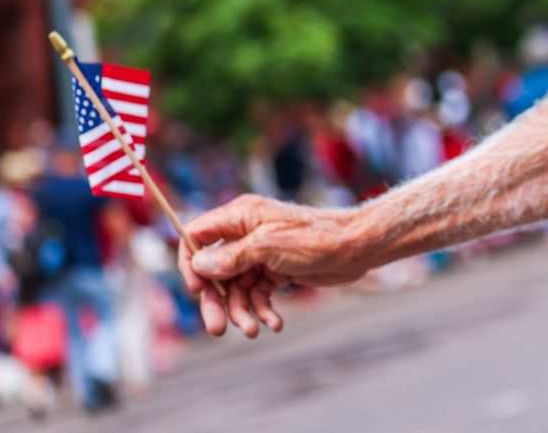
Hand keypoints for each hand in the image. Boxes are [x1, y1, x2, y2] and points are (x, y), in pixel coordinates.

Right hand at [177, 195, 369, 338]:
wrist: (356, 247)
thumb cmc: (316, 238)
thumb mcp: (270, 246)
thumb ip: (233, 256)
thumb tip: (200, 264)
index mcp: (240, 216)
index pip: (196, 236)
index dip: (191, 263)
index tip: (197, 289)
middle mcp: (245, 234)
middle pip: (213, 270)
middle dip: (215, 300)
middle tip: (217, 329)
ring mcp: (259, 254)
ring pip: (235, 287)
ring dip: (241, 311)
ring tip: (254, 330)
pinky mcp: (274, 270)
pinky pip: (256, 293)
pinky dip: (261, 309)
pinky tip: (275, 323)